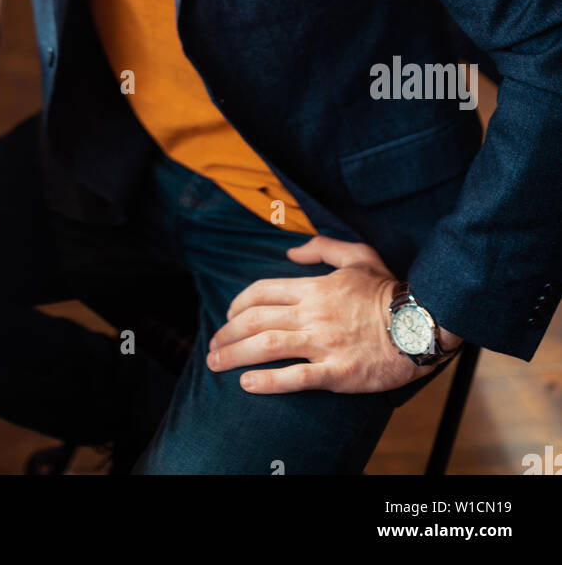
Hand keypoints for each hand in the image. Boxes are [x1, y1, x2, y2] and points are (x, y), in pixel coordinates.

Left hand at [206, 234, 450, 395]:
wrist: (419, 325)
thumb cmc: (389, 291)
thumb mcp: (359, 255)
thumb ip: (322, 247)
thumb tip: (291, 250)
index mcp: (314, 289)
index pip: (262, 292)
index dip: (238, 303)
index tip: (227, 315)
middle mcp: (312, 315)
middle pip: (256, 321)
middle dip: (226, 333)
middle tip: (212, 346)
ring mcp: (323, 344)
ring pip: (267, 347)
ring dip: (235, 356)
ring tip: (217, 365)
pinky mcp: (337, 373)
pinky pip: (295, 378)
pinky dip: (267, 382)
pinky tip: (248, 385)